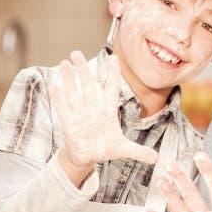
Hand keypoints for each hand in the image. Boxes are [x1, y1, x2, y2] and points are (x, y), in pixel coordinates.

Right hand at [48, 50, 157, 183]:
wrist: (88, 156)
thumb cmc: (105, 147)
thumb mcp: (124, 150)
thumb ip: (140, 152)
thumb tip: (157, 159)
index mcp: (108, 110)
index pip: (112, 89)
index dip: (113, 74)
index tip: (114, 58)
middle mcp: (93, 108)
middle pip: (88, 85)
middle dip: (82, 69)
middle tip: (76, 52)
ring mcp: (80, 114)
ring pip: (74, 92)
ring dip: (69, 79)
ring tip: (64, 63)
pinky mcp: (68, 123)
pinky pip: (63, 108)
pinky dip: (59, 98)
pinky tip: (54, 85)